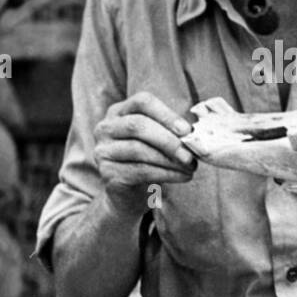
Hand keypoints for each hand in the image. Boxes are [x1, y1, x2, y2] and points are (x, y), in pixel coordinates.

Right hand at [94, 91, 196, 213]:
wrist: (129, 194)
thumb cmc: (149, 161)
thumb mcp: (158, 141)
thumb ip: (171, 132)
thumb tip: (194, 134)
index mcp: (120, 111)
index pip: (142, 101)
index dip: (166, 114)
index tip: (187, 131)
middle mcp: (106, 127)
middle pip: (137, 125)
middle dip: (168, 140)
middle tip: (190, 154)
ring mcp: (103, 150)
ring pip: (139, 150)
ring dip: (170, 160)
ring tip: (190, 168)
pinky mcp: (107, 173)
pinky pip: (140, 170)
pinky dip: (166, 173)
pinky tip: (181, 176)